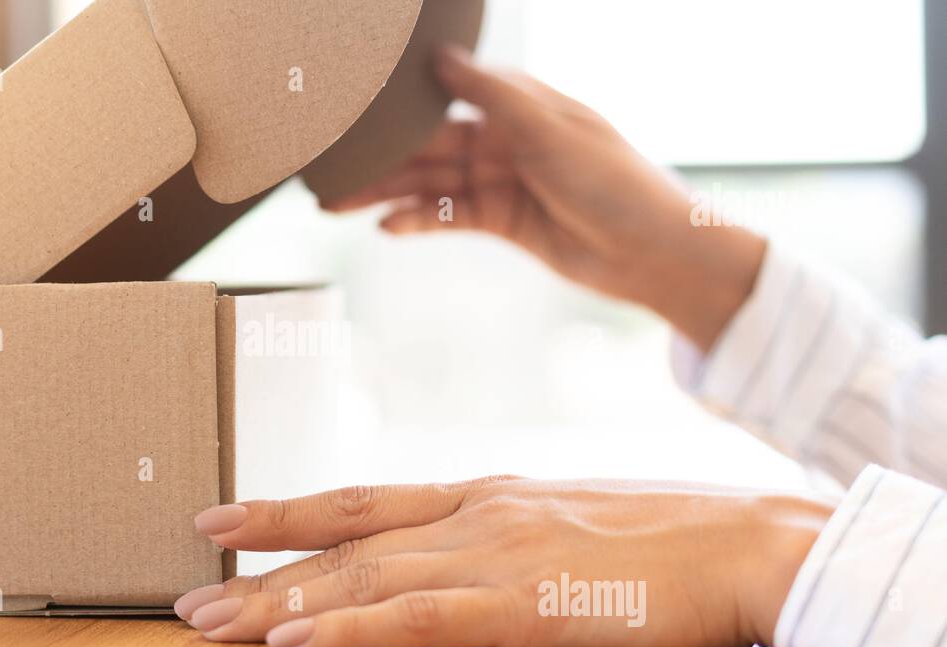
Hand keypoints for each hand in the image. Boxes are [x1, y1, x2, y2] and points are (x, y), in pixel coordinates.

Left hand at [175, 477, 832, 646]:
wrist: (748, 538)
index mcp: (485, 493)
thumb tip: (460, 564)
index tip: (227, 519)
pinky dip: (344, 631)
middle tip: (189, 589)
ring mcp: (493, 550)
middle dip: (260, 567)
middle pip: (344, 540)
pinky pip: (412, 616)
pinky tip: (291, 646)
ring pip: (361, 576)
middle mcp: (474, 512)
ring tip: (210, 620)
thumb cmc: (670, 539)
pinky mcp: (520, 600)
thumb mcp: (570, 522)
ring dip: (278, 603)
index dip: (288, 511)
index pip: (364, 500)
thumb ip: (506, 535)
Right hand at [323, 47, 767, 352]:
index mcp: (519, 105)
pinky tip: (385, 226)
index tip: (354, 101)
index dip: (401, 100)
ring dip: (384, 192)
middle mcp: (504, 139)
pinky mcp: (501, 221)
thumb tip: (440, 59)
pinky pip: (449, 217)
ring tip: (335, 202)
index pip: (447, 94)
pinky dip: (418, 221)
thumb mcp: (550, 130)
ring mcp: (501, 180)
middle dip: (379, 155)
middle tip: (328, 165)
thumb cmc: (615, 181)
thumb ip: (491, 95)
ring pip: (430, 183)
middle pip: (428, 144)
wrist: (652, 253)